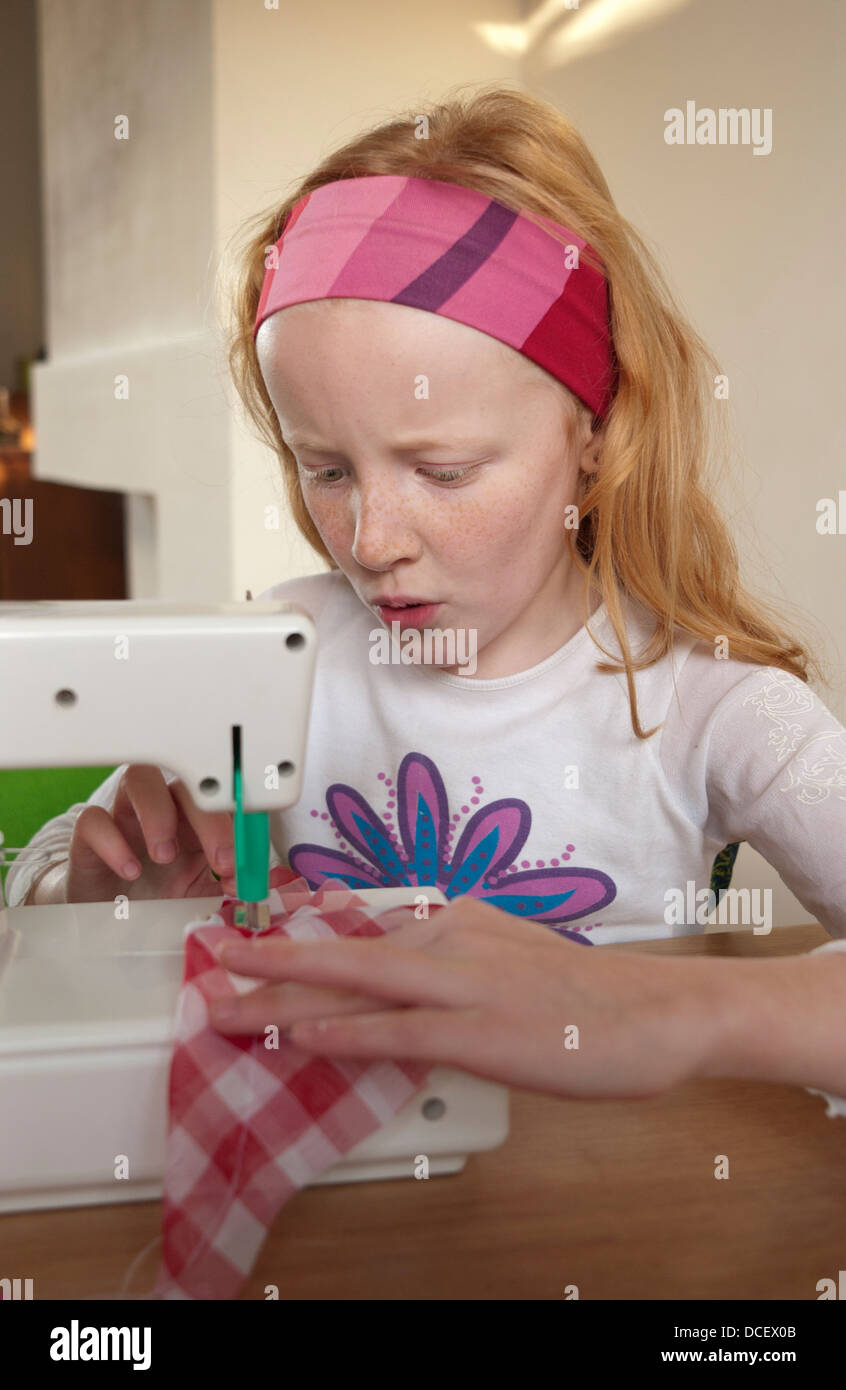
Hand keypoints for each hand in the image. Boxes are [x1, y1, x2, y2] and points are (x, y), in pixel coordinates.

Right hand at [64, 764, 236, 902]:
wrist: (107, 915)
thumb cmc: (157, 895)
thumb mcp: (200, 894)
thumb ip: (226, 887)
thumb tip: (250, 884)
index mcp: (195, 820)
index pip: (222, 799)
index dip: (240, 820)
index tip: (248, 860)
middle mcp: (162, 808)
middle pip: (186, 783)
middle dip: (210, 818)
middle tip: (222, 860)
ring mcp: (124, 816)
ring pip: (138, 778)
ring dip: (158, 813)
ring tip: (166, 856)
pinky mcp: (90, 835)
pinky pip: (95, 818)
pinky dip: (113, 841)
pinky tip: (130, 869)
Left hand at [209, 895, 724, 1099]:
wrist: (659, 1011)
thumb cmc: (590, 996)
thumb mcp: (513, 958)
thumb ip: (456, 963)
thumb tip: (407, 975)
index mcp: (458, 922)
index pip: (364, 938)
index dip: (302, 951)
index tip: (254, 955)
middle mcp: (452, 941)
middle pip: (343, 955)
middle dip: (270, 963)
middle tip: (214, 969)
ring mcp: (464, 985)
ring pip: (356, 986)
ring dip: (285, 999)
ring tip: (228, 1008)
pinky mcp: (480, 1031)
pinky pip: (397, 1031)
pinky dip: (343, 1034)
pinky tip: (302, 1038)